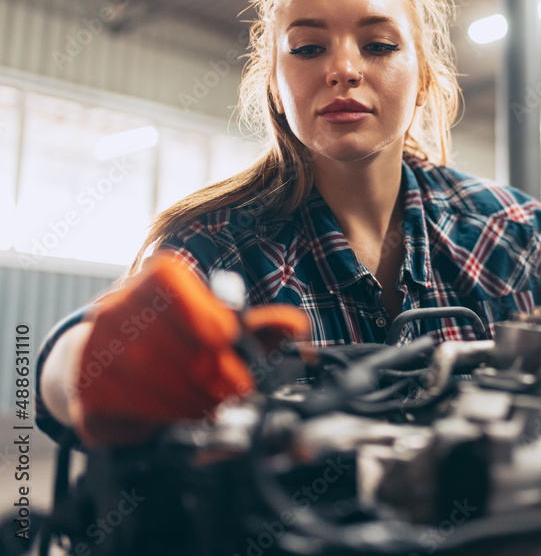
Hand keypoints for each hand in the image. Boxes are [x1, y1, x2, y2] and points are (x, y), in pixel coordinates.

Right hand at [70, 255, 310, 445]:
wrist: (108, 361)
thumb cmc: (178, 337)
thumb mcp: (219, 325)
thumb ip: (258, 327)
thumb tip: (297, 329)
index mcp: (160, 278)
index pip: (188, 296)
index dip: (212, 324)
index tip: (229, 343)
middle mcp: (119, 307)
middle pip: (176, 346)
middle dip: (214, 374)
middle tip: (236, 390)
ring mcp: (95, 350)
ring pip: (155, 381)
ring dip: (194, 400)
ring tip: (213, 406)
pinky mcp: (86, 393)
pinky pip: (130, 411)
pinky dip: (164, 419)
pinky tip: (179, 418)